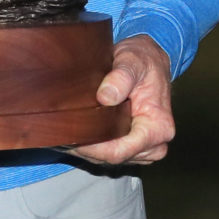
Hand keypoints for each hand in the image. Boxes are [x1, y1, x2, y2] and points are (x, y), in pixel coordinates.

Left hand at [64, 34, 174, 165]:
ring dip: (88, 148)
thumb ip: (121, 77)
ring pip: (110, 158)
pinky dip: (95, 146)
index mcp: (158, 128)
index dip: (91, 148)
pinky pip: (112, 153)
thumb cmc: (143, 60)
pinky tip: (80, 133)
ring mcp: (146, 148)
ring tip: (67, 132)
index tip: (70, 137)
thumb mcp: (132, 61)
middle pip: (112, 158)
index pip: (119, 151)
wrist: (150, 62)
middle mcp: (156, 143)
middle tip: (60, 133)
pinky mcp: (136, 147)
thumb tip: (106, 97)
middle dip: (86, 148)